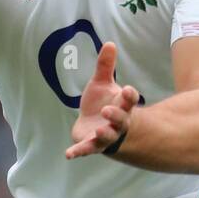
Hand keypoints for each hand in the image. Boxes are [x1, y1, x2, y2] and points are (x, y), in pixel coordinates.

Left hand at [65, 42, 139, 159]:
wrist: (97, 126)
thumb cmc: (103, 103)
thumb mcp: (102, 83)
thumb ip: (105, 66)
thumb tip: (109, 43)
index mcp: (121, 105)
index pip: (130, 100)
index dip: (130, 96)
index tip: (127, 90)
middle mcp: (117, 122)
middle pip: (121, 120)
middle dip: (116, 115)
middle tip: (108, 110)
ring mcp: (104, 135)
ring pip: (107, 136)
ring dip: (104, 134)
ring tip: (99, 130)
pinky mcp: (91, 144)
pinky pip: (86, 149)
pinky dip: (78, 152)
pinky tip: (68, 154)